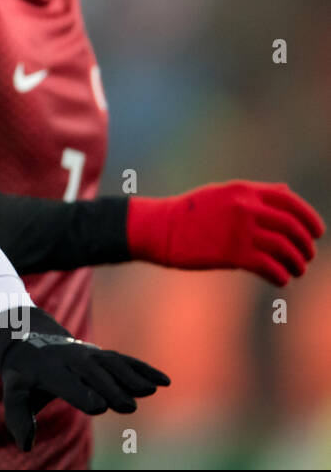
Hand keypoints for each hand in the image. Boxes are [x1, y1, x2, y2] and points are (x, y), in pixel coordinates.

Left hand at [0, 307, 170, 451]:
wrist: (28, 339)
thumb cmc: (23, 375)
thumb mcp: (14, 392)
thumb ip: (18, 416)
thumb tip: (26, 445)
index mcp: (48, 369)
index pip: (66, 382)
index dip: (82, 393)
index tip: (100, 407)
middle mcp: (70, 358)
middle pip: (93, 372)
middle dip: (111, 387)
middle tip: (129, 407)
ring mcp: (88, 354)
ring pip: (111, 363)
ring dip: (132, 375)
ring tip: (151, 390)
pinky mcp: (102, 355)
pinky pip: (124, 360)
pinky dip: (144, 369)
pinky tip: (164, 381)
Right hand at [127, 181, 323, 285]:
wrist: (157, 228)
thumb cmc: (187, 213)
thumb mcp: (220, 193)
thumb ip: (253, 193)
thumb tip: (287, 191)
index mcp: (244, 190)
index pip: (290, 201)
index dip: (309, 217)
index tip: (317, 232)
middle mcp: (246, 208)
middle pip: (292, 227)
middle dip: (306, 245)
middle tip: (307, 256)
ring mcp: (240, 231)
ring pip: (284, 249)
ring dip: (296, 263)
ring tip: (295, 271)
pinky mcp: (232, 254)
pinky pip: (269, 267)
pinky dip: (280, 276)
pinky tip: (280, 280)